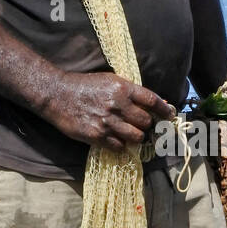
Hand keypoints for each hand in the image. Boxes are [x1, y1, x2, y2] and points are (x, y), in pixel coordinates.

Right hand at [46, 72, 175, 152]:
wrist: (57, 94)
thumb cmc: (84, 86)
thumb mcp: (109, 80)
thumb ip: (131, 91)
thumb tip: (157, 102)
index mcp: (122, 88)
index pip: (152, 100)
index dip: (164, 110)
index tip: (169, 115)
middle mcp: (117, 105)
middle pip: (146, 122)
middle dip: (146, 124)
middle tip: (140, 124)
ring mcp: (107, 122)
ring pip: (136, 137)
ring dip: (136, 137)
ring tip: (129, 133)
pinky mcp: (96, 135)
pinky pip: (119, 147)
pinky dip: (120, 145)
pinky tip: (115, 139)